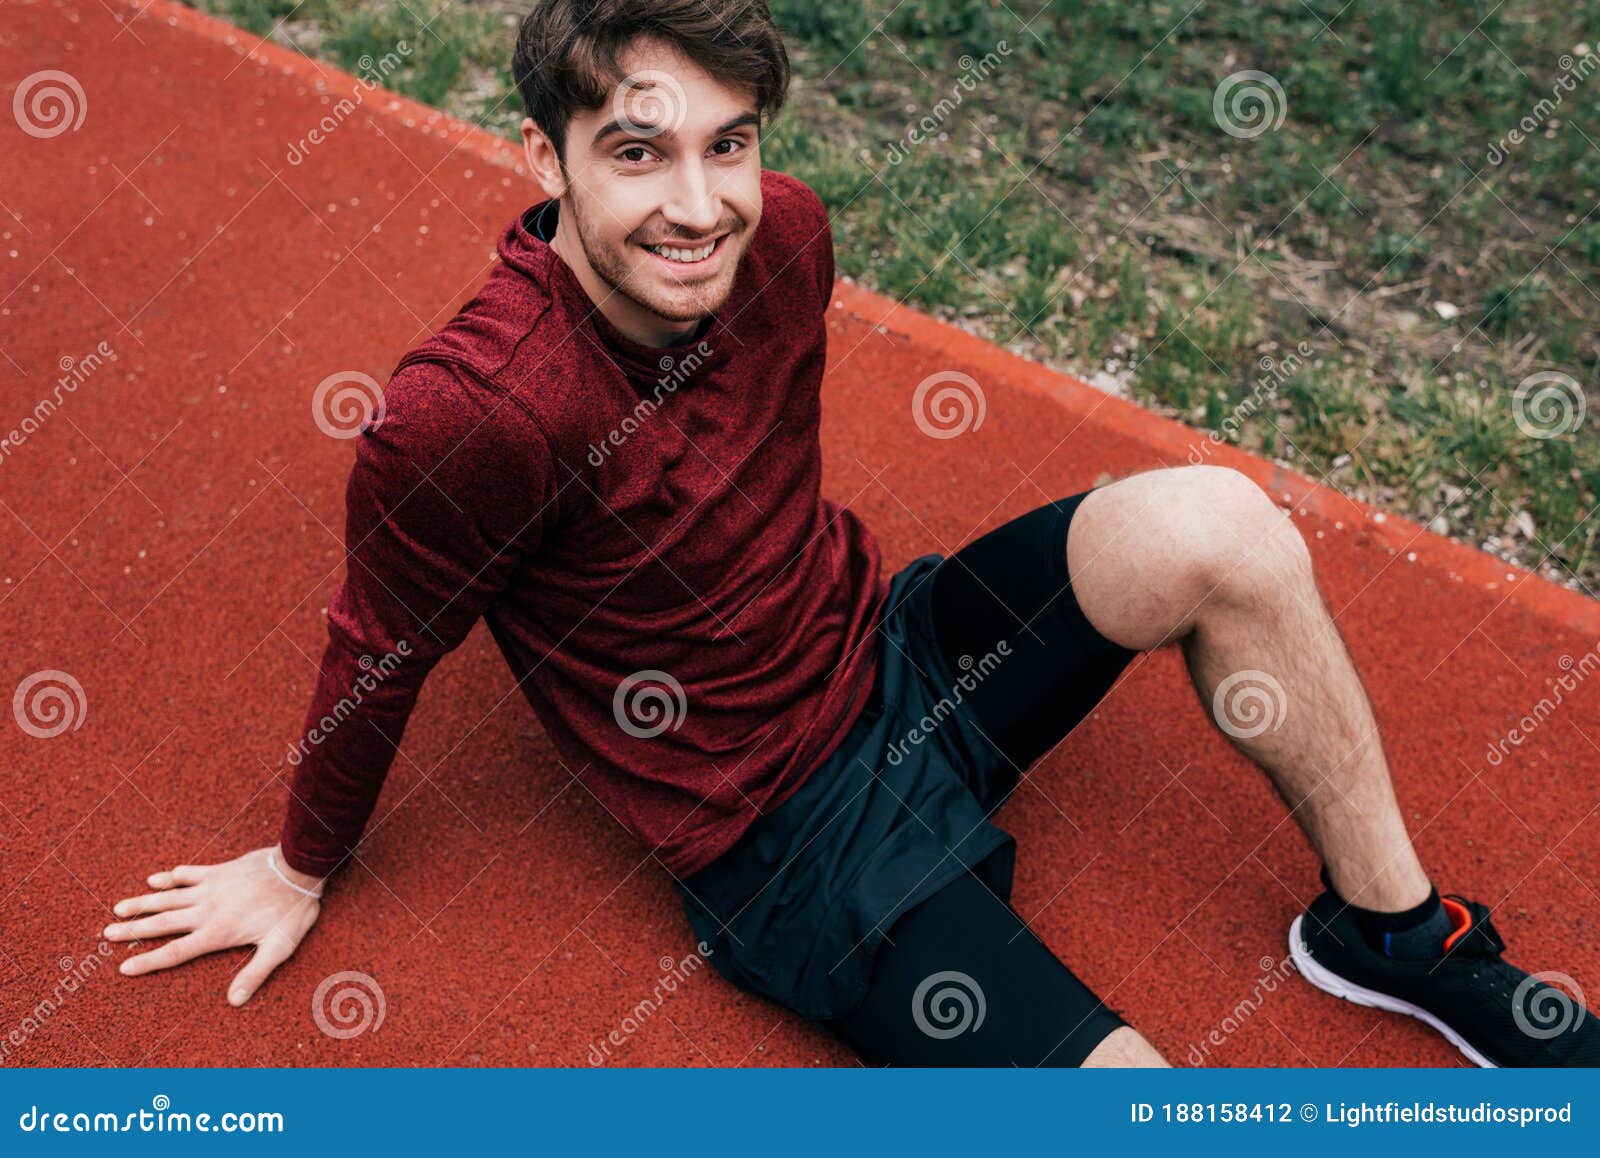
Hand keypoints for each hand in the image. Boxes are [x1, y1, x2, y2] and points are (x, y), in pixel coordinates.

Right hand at [106, 845, 324, 1005]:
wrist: (297, 867)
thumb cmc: (291, 910)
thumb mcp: (279, 948)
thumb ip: (255, 974)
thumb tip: (235, 1001)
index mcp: (218, 932)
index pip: (176, 951)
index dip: (149, 961)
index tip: (123, 967)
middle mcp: (207, 910)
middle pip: (162, 923)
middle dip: (133, 930)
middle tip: (106, 934)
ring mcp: (210, 887)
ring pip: (168, 897)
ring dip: (143, 902)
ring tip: (118, 908)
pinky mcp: (218, 870)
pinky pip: (188, 873)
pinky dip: (170, 876)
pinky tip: (154, 878)